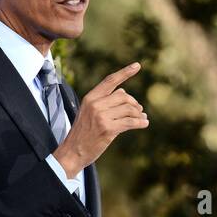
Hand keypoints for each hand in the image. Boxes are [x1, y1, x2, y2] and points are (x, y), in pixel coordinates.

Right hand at [53, 62, 147, 177]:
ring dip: (139, 115)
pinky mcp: (108, 129)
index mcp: (90, 98)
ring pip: (129, 109)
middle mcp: (95, 104)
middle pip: (125, 96)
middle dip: (135, 104)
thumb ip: (105, 101)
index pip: (110, 81)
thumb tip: (124, 92)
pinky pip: (131, 122)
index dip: (125, 72)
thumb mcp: (88, 112)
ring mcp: (101, 116)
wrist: (72, 152)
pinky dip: (140, 122)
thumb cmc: (83, 133)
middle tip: (139, 111)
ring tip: (142, 119)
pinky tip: (144, 124)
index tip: (138, 65)